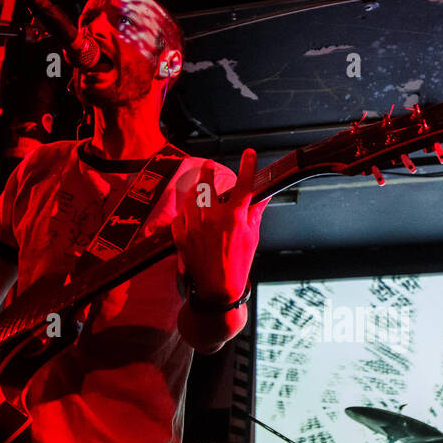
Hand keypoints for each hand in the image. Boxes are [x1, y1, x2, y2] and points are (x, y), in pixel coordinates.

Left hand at [171, 148, 267, 301]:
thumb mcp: (252, 237)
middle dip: (207, 172)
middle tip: (208, 166)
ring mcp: (194, 227)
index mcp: (234, 218)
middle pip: (207, 184)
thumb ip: (255, 212)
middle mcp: (212, 219)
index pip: (244, 185)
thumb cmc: (238, 264)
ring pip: (190, 198)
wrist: (218, 289)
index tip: (249, 153)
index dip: (248, 166)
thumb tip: (263, 196)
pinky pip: (180, 216)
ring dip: (195, 191)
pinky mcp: (181, 236)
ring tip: (198, 190)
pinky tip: (190, 216)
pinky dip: (185, 214)